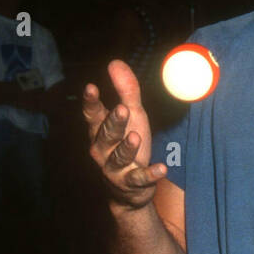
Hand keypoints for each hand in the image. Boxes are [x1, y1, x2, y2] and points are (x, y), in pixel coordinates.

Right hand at [84, 60, 165, 209]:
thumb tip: (115, 62)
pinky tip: (162, 169)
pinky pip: (140, 179)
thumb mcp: (131, 116)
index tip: (91, 87)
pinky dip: (150, 174)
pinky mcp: (132, 184)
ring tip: (135, 137)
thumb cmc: (127, 146)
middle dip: (113, 122)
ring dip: (127, 148)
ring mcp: (115, 169)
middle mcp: (103, 150)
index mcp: (100, 131)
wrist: (128, 191)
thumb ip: (125, 91)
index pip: (93, 115)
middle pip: (106, 135)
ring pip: (119, 157)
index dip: (91, 102)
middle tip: (122, 109)